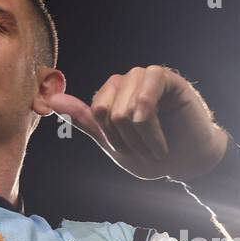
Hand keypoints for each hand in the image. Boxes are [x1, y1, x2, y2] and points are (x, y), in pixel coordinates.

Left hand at [49, 64, 228, 180]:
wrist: (187, 163)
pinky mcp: (166, 79)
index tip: (129, 150)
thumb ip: (84, 120)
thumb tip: (52, 99)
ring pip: (126, 107)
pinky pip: (147, 96)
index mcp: (111, 94)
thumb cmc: (151, 153)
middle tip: (146, 149)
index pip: (95, 111)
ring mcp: (145, 77)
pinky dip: (151, 124)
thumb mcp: (111, 142)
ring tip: (156, 146)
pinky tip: (162, 139)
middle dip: (127, 139)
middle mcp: (126, 81)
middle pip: (108, 110)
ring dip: (141, 136)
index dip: (112, 137)